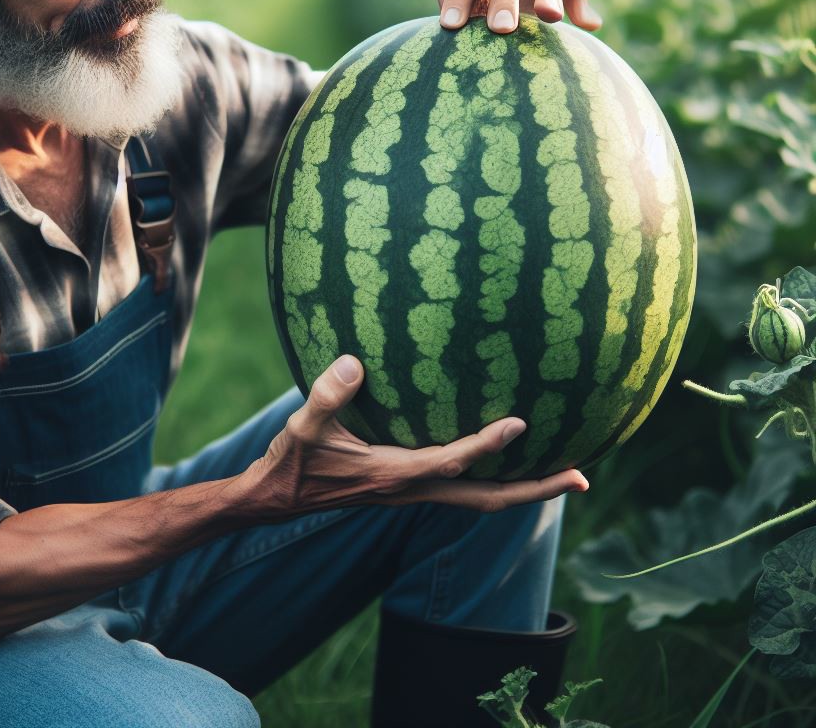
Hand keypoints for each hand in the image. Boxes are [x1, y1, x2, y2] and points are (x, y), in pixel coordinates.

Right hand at [243, 355, 588, 521]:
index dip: (485, 446)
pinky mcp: (410, 486)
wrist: (278, 499)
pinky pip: (465, 487)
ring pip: (482, 498)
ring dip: (526, 487)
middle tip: (582, 477)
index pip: (450, 463)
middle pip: (488, 500)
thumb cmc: (293, 461)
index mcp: (393, 476)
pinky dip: (495, 477)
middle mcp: (413, 491)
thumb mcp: (303, 426)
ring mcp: (415, 493)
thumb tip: (353, 361)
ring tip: (566, 470)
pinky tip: (507, 458)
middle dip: (537, 490)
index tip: (520, 424)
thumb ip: (326, 394)